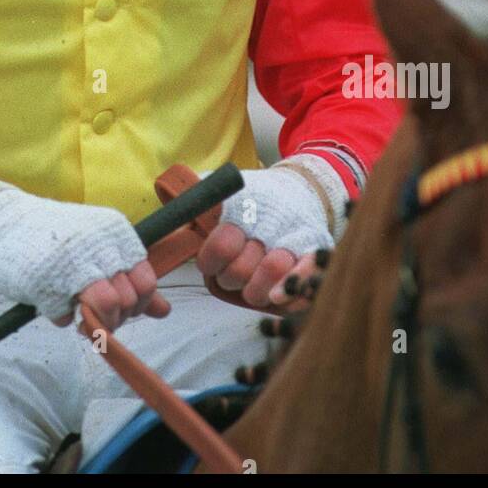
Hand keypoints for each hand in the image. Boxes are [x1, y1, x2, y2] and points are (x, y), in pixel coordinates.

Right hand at [0, 181, 169, 324]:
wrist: (2, 220)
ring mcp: (71, 263)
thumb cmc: (54, 236)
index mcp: (115, 232)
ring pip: (106, 308)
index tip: (121, 307)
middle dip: (115, 318)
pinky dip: (59, 316)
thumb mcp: (97, 248)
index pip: (146, 281)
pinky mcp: (44, 281)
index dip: (137, 305)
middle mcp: (98, 244)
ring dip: (94, 323)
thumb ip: (130, 277)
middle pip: (127, 300)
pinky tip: (49, 300)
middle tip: (96, 314)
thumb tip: (165, 312)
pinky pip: (64, 316)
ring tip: (79, 317)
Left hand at [193, 162, 336, 309]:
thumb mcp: (227, 192)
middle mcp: (271, 224)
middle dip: (231, 278)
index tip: (211, 262)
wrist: (300, 190)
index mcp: (244, 209)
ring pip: (267, 281)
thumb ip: (199, 199)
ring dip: (255, 290)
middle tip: (234, 271)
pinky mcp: (317, 255)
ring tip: (255, 282)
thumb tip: (170, 203)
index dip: (211, 260)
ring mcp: (295, 242)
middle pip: (240, 271)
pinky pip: (304, 283)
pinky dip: (290, 295)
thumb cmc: (255, 199)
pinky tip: (280, 296)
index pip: (221, 245)